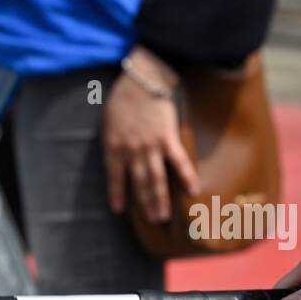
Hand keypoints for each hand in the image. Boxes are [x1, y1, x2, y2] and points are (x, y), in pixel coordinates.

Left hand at [103, 47, 198, 223]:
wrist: (143, 78)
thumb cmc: (123, 97)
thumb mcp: (108, 121)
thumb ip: (112, 141)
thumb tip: (114, 155)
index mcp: (113, 147)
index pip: (115, 177)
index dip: (117, 194)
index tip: (119, 210)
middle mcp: (131, 152)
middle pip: (139, 183)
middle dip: (145, 204)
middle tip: (152, 221)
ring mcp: (150, 146)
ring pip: (156, 179)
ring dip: (160, 200)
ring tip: (164, 217)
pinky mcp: (168, 138)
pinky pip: (179, 162)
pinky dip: (186, 176)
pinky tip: (192, 190)